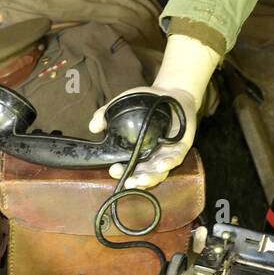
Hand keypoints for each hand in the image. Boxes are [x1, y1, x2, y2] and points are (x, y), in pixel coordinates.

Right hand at [88, 32, 220, 189]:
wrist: (172, 92)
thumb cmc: (147, 102)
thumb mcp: (123, 105)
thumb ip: (105, 114)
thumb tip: (92, 127)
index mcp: (137, 152)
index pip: (128, 168)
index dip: (121, 172)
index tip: (113, 170)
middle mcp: (152, 157)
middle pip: (143, 175)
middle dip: (135, 181)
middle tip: (127, 181)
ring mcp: (166, 154)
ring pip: (159, 173)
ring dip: (150, 178)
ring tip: (141, 180)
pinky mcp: (181, 148)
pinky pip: (175, 159)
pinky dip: (168, 163)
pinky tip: (161, 166)